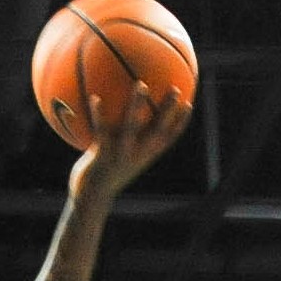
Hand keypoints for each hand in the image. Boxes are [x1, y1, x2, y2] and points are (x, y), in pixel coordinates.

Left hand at [70, 82, 191, 201]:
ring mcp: (121, 154)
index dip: (181, 122)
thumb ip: (126, 143)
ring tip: (141, 84)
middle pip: (158, 130)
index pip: (169, 138)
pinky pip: (101, 130)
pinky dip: (99, 114)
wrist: (92, 196)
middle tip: (175, 89)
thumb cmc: (105, 174)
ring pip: (132, 126)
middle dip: (168, 110)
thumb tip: (125, 123)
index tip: (188, 104)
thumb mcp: (120, 159)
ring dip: (137, 105)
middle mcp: (137, 155)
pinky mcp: (102, 154)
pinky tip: (95, 97)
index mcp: (145, 156)